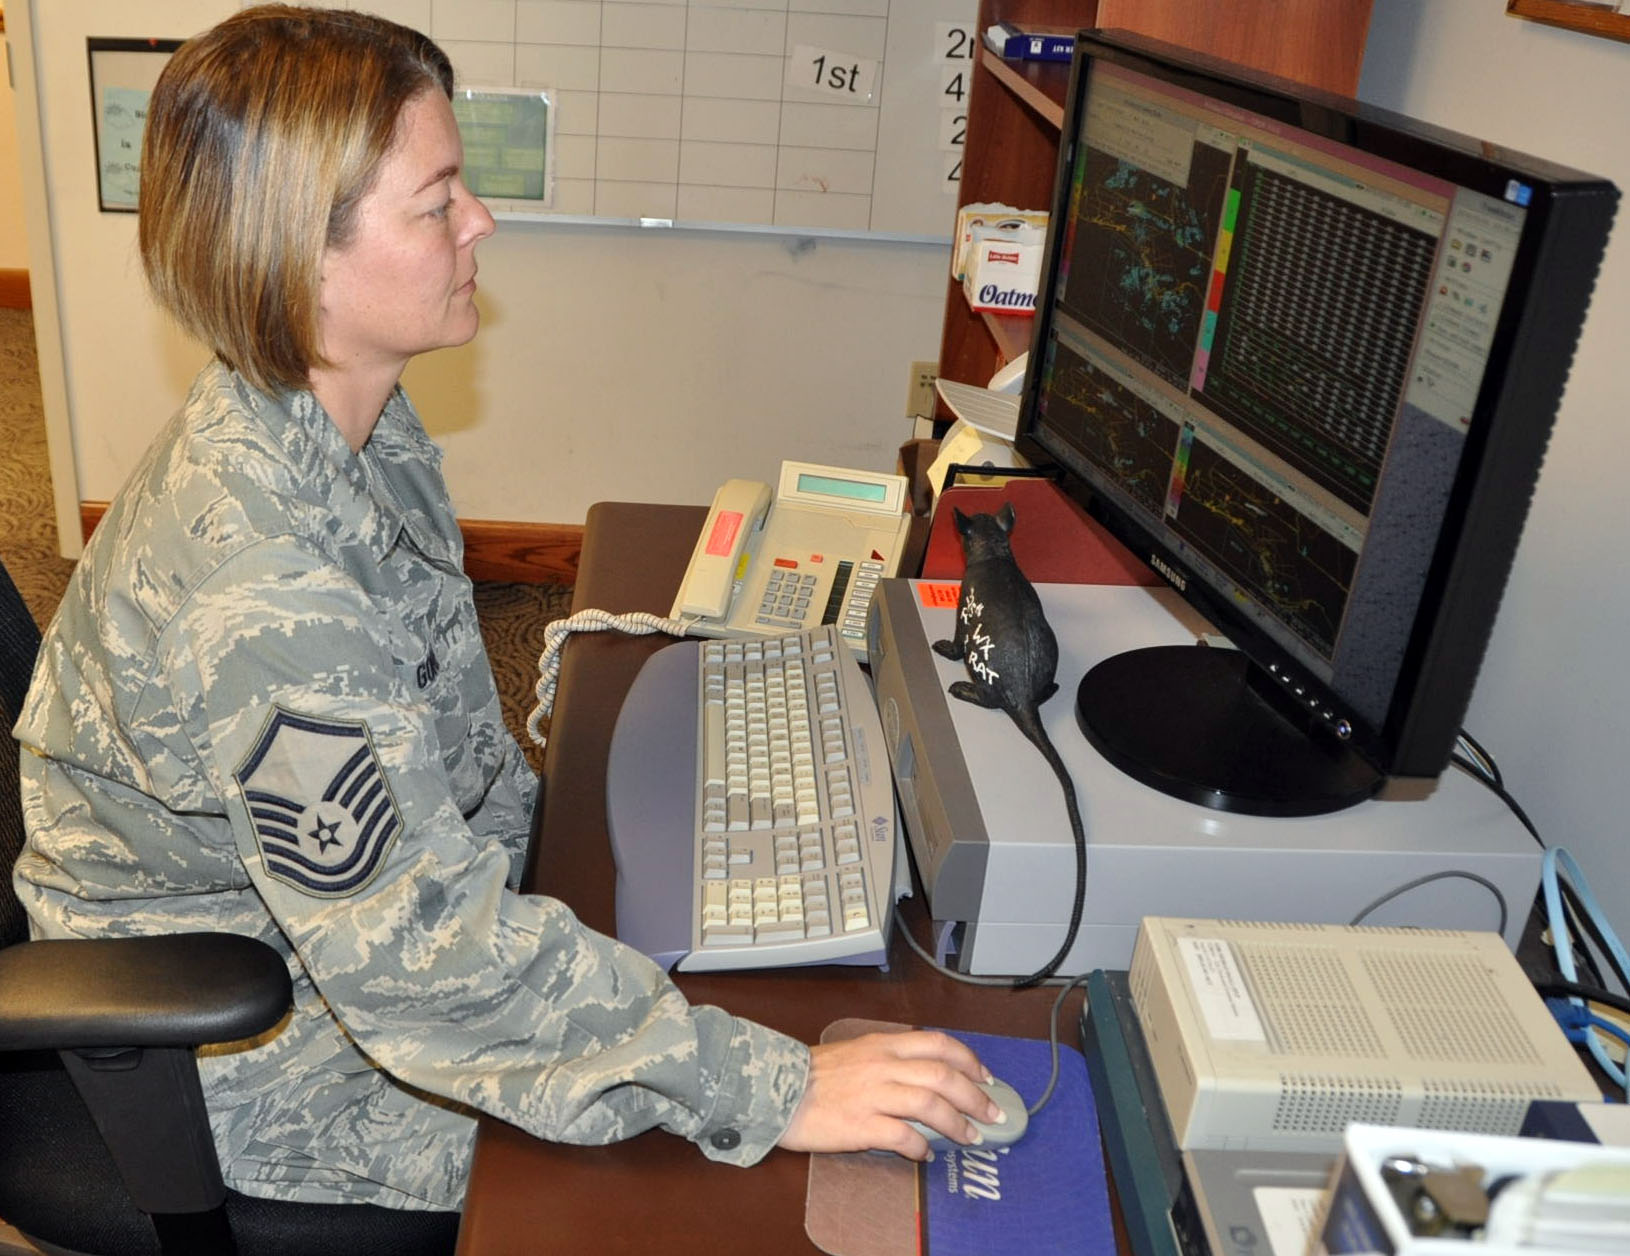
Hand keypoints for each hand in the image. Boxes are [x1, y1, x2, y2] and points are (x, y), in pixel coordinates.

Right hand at [776, 1030, 999, 1159]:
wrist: (776, 1089)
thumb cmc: (815, 1074)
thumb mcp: (857, 1051)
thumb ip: (891, 1058)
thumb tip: (927, 1075)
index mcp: (883, 1044)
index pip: (938, 1044)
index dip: (969, 1060)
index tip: (986, 1077)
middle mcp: (883, 1065)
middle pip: (943, 1075)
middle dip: (974, 1096)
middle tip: (991, 1114)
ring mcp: (872, 1094)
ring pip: (929, 1104)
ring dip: (957, 1123)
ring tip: (969, 1137)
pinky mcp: (860, 1124)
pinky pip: (901, 1135)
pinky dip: (920, 1146)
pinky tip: (926, 1154)